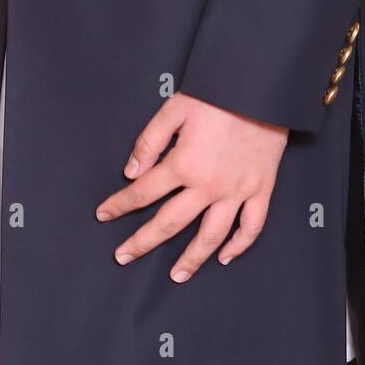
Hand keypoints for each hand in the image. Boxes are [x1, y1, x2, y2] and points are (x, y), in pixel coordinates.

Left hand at [96, 92, 288, 281]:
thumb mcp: (173, 109)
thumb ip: (149, 142)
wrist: (260, 88)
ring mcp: (236, 191)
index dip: (120, 204)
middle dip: (143, 242)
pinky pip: (251, 226)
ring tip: (177, 275)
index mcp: (183, 164)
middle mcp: (208, 185)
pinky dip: (240, 245)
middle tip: (123, 256)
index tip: (104, 214)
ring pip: (211, 235)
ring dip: (192, 259)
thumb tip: (131, 172)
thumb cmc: (216, 95)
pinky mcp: (260, 189)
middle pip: (170, 223)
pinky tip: (226, 257)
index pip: (143, 192)